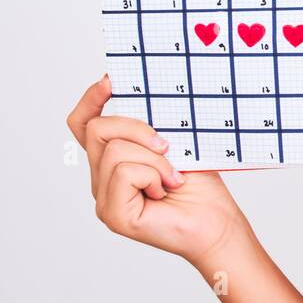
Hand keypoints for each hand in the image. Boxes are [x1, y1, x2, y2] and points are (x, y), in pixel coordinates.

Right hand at [66, 75, 250, 265]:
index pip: (83, 125)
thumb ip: (150, 127)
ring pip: (115, 150)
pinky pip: (125, 172)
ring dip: (155, 160)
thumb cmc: (200, 187)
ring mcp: (103, 199)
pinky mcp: (113, 215)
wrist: (218, 222)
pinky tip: (165, 190)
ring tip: (173, 177)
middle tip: (168, 147)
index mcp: (113, 160)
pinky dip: (153, 175)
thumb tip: (141, 94)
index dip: (91, 99)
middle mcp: (101, 179)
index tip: (111, 80)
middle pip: (98, 129)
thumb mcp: (174, 144)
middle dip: (137, 128)